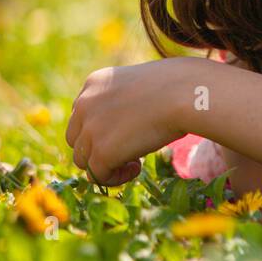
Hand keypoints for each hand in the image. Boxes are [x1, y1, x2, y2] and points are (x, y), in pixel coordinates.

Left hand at [66, 59, 190, 184]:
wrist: (184, 93)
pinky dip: (116, 177)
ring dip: (106, 164)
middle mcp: (85, 104)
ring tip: (136, 160)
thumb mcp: (140, 86)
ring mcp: (91, 129)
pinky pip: (97, 176)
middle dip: (98, 148)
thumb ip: (123, 103)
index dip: (101, 130)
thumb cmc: (176, 88)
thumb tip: (121, 131)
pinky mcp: (102, 152)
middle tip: (129, 149)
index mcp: (94, 83)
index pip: (82, 115)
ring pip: (83, 160)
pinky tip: (138, 167)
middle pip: (77, 139)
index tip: (126, 132)